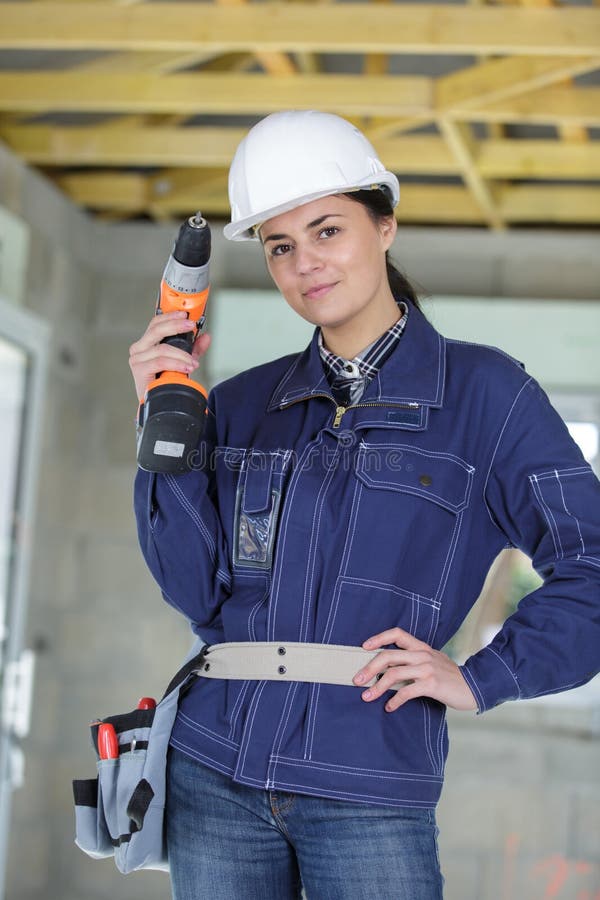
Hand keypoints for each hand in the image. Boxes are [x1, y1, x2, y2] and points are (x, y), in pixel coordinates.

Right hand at [128, 311, 211, 401]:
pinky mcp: (139, 370)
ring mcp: (137, 359)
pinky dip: (176, 364)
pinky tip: (186, 368)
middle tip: (191, 326)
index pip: (156, 323)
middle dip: (176, 326)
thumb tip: (206, 337)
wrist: (159, 403)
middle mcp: (139, 349)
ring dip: (182, 354)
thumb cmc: (165, 381)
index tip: (186, 314)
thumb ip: (193, 349)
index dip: (170, 316)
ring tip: (193, 362)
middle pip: (156, 330)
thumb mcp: (182, 361)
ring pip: (162, 349)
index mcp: (146, 343)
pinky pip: (160, 362)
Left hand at [353, 626, 477, 713]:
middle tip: (357, 679)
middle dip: (369, 668)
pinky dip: (394, 701)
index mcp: (422, 647)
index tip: (364, 647)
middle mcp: (422, 655)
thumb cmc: (451, 677)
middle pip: (388, 656)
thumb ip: (416, 660)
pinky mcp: (431, 684)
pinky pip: (406, 692)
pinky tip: (389, 707)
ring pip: (393, 674)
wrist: (475, 686)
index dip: (379, 638)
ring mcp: (427, 669)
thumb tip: (391, 669)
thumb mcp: (434, 661)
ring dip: (376, 687)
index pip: (397, 633)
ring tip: (367, 697)